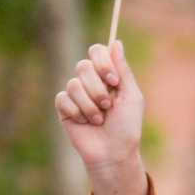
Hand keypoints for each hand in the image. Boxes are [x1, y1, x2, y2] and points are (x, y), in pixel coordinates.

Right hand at [53, 39, 148, 194]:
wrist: (113, 152)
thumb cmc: (126, 126)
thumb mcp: (131, 96)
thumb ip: (123, 70)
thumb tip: (116, 42)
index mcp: (107, 76)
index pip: (97, 51)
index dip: (103, 63)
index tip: (114, 81)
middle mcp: (90, 81)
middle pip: (83, 66)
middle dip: (98, 89)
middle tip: (108, 106)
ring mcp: (75, 93)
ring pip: (74, 84)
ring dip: (90, 105)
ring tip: (99, 120)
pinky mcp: (63, 107)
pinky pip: (63, 99)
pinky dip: (78, 112)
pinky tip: (85, 123)